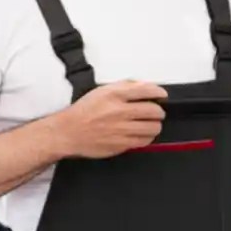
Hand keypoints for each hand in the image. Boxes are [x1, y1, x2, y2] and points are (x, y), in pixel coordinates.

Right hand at [50, 80, 167, 158]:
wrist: (68, 132)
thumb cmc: (84, 111)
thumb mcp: (102, 91)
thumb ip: (124, 87)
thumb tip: (144, 86)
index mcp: (114, 95)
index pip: (146, 90)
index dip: (158, 92)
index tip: (162, 95)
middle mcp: (119, 112)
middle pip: (153, 111)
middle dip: (158, 111)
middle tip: (156, 112)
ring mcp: (121, 129)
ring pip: (152, 128)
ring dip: (155, 125)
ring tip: (151, 124)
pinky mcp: (121, 144)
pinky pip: (144, 141)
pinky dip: (147, 137)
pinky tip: (142, 134)